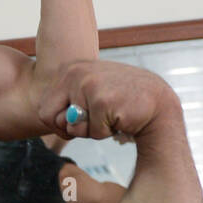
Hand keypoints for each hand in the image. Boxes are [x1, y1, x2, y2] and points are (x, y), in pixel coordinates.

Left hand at [36, 58, 176, 137]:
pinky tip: (121, 117)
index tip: (82, 121)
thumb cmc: (121, 103)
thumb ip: (67, 106)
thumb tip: (58, 121)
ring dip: (92, 131)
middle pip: (50, 118)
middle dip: (71, 129)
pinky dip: (106, 133)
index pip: (44, 109)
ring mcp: (87, 84)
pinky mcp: (101, 100)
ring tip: (111, 114)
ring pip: (73, 128)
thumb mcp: (89, 95)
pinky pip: (92, 133)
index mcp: (69, 69)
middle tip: (96, 120)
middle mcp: (75, 72)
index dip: (61, 124)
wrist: (158, 102)